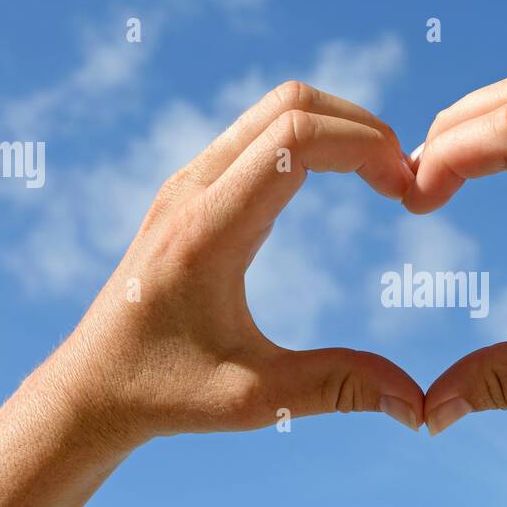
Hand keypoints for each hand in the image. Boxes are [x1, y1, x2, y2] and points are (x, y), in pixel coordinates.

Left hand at [48, 81, 426, 448]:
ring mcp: (187, 182)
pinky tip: (340, 181)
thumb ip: (338, 388)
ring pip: (274, 108)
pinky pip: (258, 132)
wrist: (90, 388)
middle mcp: (193, 189)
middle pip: (290, 102)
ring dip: (336, 128)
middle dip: (361, 127)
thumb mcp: (257, 400)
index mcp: (208, 230)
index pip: (295, 137)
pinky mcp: (190, 189)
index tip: (406, 190)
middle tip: (404, 179)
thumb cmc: (166, 394)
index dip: (365, 145)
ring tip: (382, 177)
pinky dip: (310, 139)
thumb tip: (417, 404)